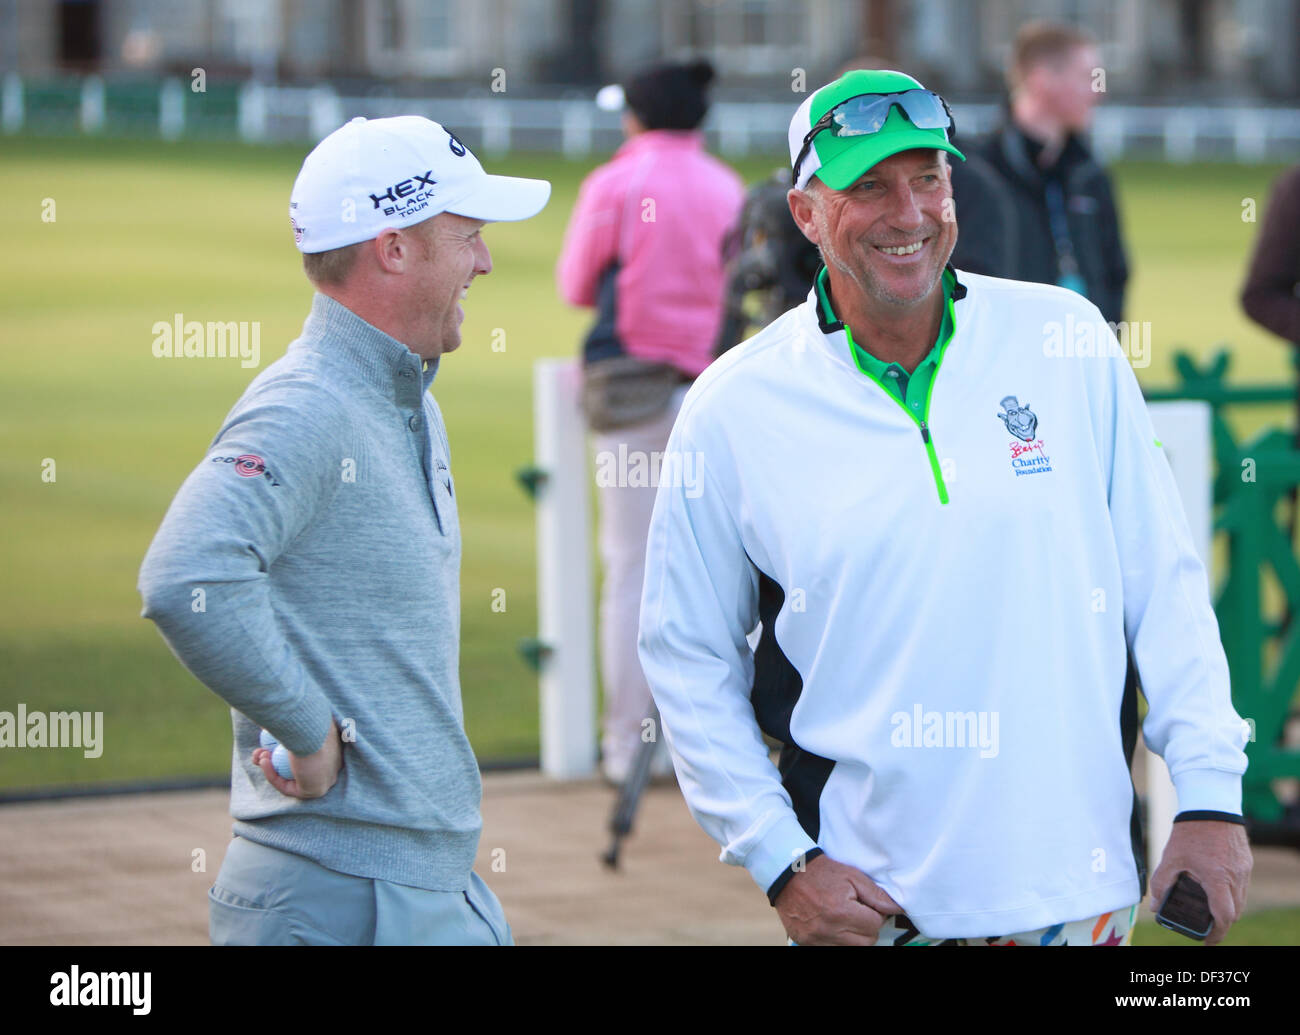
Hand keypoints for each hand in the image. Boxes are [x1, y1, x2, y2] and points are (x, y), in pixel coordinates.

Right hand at [252, 716, 343, 799]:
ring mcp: (325, 778)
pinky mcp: (315, 791)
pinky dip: (271, 775)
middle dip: (272, 757)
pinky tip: (263, 760)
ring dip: (269, 765)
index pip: (306, 752)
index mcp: (331, 745)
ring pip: (291, 776)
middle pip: (297, 765)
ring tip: (259, 753)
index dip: (282, 748)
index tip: (268, 741)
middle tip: (260, 749)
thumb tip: (276, 710)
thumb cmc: (306, 715)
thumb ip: (291, 716)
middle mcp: (331, 762)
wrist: (311, 728)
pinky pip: (287, 787)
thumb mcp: (298, 711)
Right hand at [774, 853, 902, 944]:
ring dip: (852, 936)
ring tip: (843, 918)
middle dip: (866, 928)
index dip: (873, 914)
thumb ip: (876, 894)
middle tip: (856, 912)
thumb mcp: (851, 875)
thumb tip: (897, 909)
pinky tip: (831, 924)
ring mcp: (816, 938)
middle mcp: (828, 929)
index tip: (864, 904)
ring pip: (851, 948)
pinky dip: (836, 940)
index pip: (875, 925)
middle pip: (866, 942)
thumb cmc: (821, 872)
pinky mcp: (806, 943)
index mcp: (841, 911)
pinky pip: (832, 949)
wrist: (787, 873)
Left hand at [1149, 820, 1251, 945]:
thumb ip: (1161, 883)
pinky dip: (1231, 894)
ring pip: (1240, 901)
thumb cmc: (1189, 832)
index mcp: (1217, 878)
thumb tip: (1156, 906)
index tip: (1207, 941)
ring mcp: (1243, 870)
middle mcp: (1235, 877)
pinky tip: (1216, 889)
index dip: (1216, 933)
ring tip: (1209, 909)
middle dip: (1220, 923)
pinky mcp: (1246, 862)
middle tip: (1206, 926)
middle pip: (1234, 912)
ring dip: (1227, 908)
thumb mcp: (1170, 858)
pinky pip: (1242, 886)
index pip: (1223, 916)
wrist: (1210, 805)